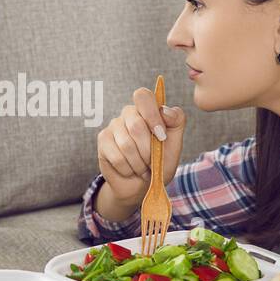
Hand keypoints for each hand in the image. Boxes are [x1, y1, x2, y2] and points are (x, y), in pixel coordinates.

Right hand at [96, 87, 186, 206]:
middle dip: (148, 150)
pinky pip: (117, 157)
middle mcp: (129, 113)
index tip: (161, 136)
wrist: (143, 185)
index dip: (151, 115)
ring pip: (126, 144)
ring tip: (143, 168)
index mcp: (147, 109)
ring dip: (139, 163)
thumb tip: (165, 110)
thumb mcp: (175, 143)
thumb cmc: (160, 162)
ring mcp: (113, 126)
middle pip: (136, 125)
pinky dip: (128, 169)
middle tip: (152, 161)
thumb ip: (176, 122)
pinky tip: (130, 170)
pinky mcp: (103, 140)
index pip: (143, 96)